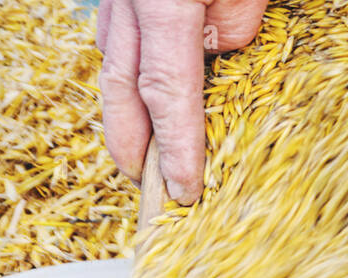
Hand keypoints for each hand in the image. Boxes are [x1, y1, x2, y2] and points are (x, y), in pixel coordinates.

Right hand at [96, 0, 267, 202]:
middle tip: (148, 186)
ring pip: (112, 65)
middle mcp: (129, 1)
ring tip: (146, 150)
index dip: (173, 148)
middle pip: (120, 90)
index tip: (182, 190)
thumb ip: (235, 26)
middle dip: (130, 149)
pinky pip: (117, 39)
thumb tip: (213, 65)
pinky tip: (144, 94)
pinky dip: (129, 73)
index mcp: (163, 2)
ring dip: (126, 112)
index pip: (165, 92)